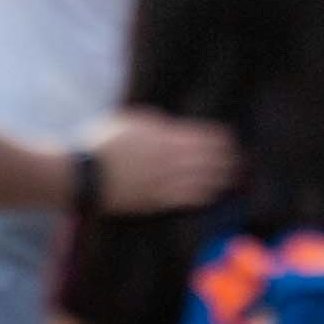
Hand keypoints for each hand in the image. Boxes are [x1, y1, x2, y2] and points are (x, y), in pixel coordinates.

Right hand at [85, 109, 238, 213]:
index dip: (221, 138)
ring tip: (233, 177)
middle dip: (228, 159)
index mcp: (164, 135)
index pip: (204, 136)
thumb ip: (157, 124)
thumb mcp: (131, 121)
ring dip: (222, 178)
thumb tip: (174, 127)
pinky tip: (212, 194)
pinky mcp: (157, 201)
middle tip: (240, 160)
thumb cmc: (103, 143)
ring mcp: (165, 181)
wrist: (83, 175)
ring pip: (204, 179)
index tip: (231, 139)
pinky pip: (188, 199)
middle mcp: (170, 158)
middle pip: (210, 158)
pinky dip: (204, 195)